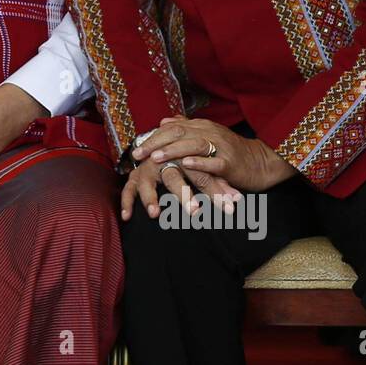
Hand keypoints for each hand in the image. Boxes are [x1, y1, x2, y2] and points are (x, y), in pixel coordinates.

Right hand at [119, 152, 242, 222]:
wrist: (165, 147)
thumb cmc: (189, 164)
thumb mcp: (205, 173)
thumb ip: (219, 186)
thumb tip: (238, 201)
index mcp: (184, 155)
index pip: (202, 173)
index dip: (215, 191)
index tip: (226, 208)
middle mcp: (163, 160)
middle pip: (174, 176)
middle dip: (183, 195)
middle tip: (194, 212)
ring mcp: (146, 168)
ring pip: (147, 182)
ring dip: (150, 197)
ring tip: (155, 213)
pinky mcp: (135, 177)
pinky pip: (128, 189)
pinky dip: (127, 202)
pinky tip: (127, 217)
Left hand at [124, 116, 295, 220]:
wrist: (261, 163)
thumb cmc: (230, 153)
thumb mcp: (207, 137)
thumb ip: (186, 128)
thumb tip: (165, 121)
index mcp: (201, 127)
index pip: (172, 127)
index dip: (152, 137)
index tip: (135, 150)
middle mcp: (209, 132)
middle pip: (178, 133)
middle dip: (156, 143)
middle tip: (138, 154)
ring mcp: (221, 146)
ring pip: (193, 144)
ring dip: (173, 151)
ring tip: (156, 158)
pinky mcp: (230, 163)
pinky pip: (213, 161)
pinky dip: (199, 162)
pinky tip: (186, 164)